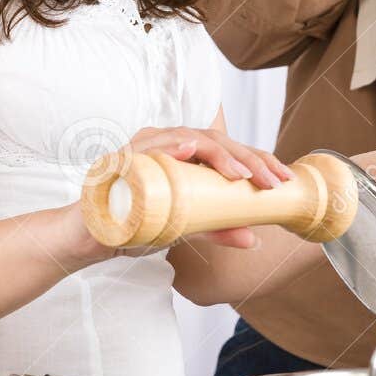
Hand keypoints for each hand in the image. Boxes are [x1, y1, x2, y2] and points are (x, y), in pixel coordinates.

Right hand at [122, 125, 293, 250]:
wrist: (90, 237)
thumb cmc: (135, 222)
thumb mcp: (185, 226)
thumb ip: (216, 228)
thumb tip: (253, 239)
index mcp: (182, 152)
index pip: (226, 147)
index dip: (258, 158)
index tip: (284, 178)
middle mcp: (165, 141)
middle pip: (213, 140)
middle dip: (247, 158)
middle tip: (271, 182)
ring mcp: (143, 146)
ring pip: (187, 137)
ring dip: (217, 153)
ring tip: (240, 172)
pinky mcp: (122, 159)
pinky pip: (148, 147)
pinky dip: (169, 146)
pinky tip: (188, 149)